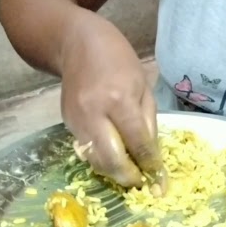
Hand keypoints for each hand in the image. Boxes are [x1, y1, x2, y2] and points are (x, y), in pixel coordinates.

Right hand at [58, 9, 165, 189]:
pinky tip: (113, 157)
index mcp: (119, 100)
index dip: (150, 165)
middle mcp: (94, 114)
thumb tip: (152, 156)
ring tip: (128, 173)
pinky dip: (101, 159)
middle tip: (140, 183)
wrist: (75, 43)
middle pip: (111, 160)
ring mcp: (76, 120)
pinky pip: (86, 149)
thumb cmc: (116, 58)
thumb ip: (147, 121)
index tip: (159, 180)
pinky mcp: (66, 123)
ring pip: (95, 160)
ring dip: (113, 173)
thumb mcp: (142, 84)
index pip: (137, 143)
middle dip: (127, 177)